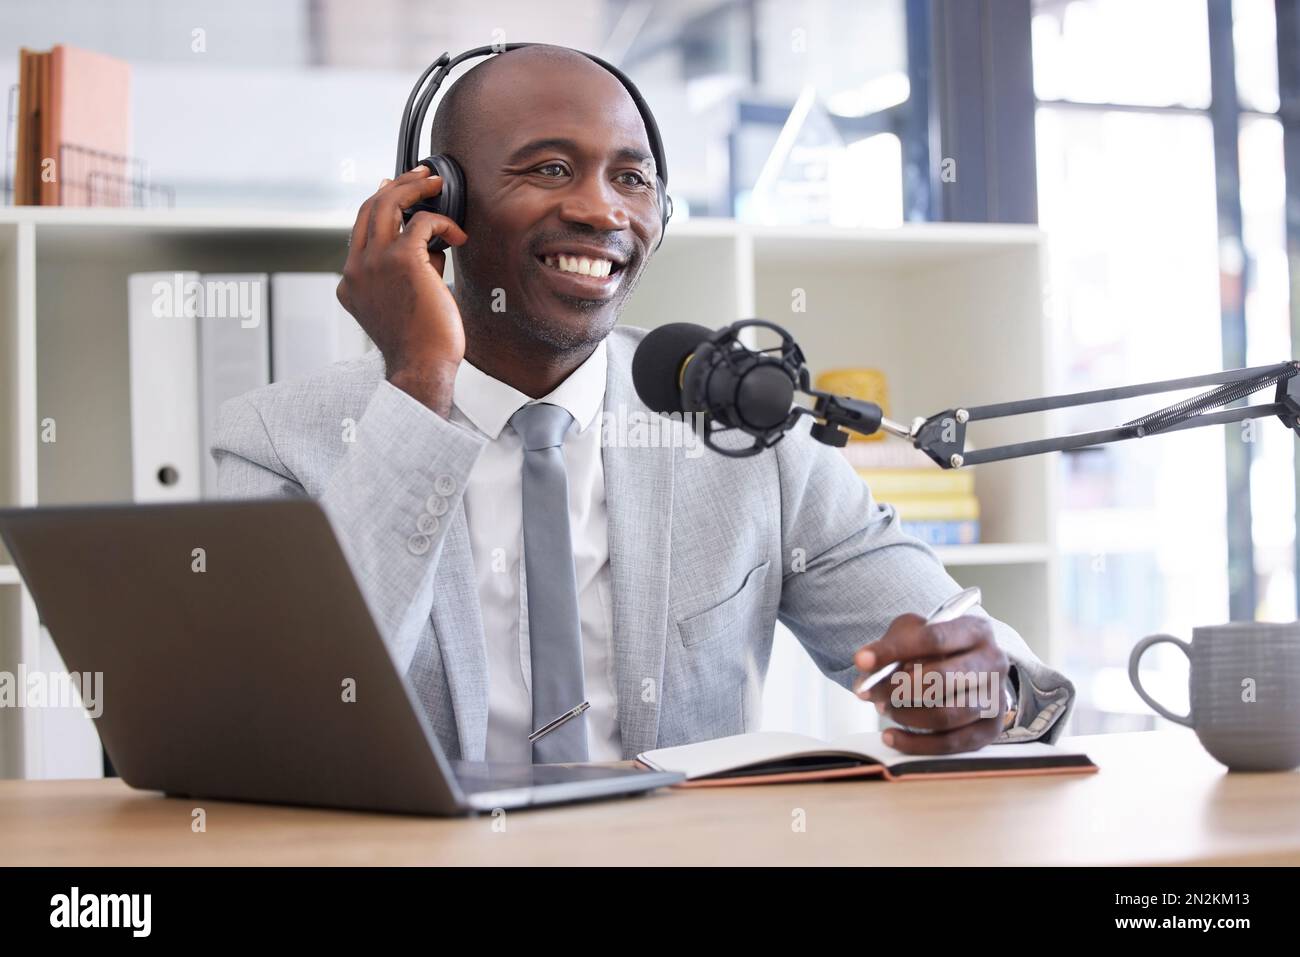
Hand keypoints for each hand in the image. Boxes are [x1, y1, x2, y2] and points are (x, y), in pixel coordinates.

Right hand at [336, 165, 469, 415]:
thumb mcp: (402, 304)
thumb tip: (433, 246)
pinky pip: (422, 223)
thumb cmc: (420, 344)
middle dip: (397, 185)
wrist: (422, 367)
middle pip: (369, 208)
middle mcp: (356, 269)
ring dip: (415, 188)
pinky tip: (458, 236)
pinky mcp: (402, 260)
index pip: (359, 230)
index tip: (393, 189)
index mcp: (350, 282)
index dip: (377, 204)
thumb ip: (408, 272)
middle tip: (421, 176)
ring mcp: (375, 262)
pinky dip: (443, 224)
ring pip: (388, 204)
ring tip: (436, 184)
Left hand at [853, 613, 1009, 754]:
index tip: (861, 661)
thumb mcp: (913, 633)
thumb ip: (891, 646)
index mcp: (976, 630)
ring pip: (947, 714)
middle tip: (870, 692)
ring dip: (907, 715)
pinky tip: (891, 735)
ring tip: (883, 708)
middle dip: (899, 688)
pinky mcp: (990, 730)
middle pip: (944, 678)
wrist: (964, 668)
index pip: (935, 638)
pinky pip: (952, 743)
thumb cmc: (935, 649)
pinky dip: (916, 743)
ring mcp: (995, 698)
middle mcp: (993, 662)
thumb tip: (865, 665)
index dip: (895, 650)